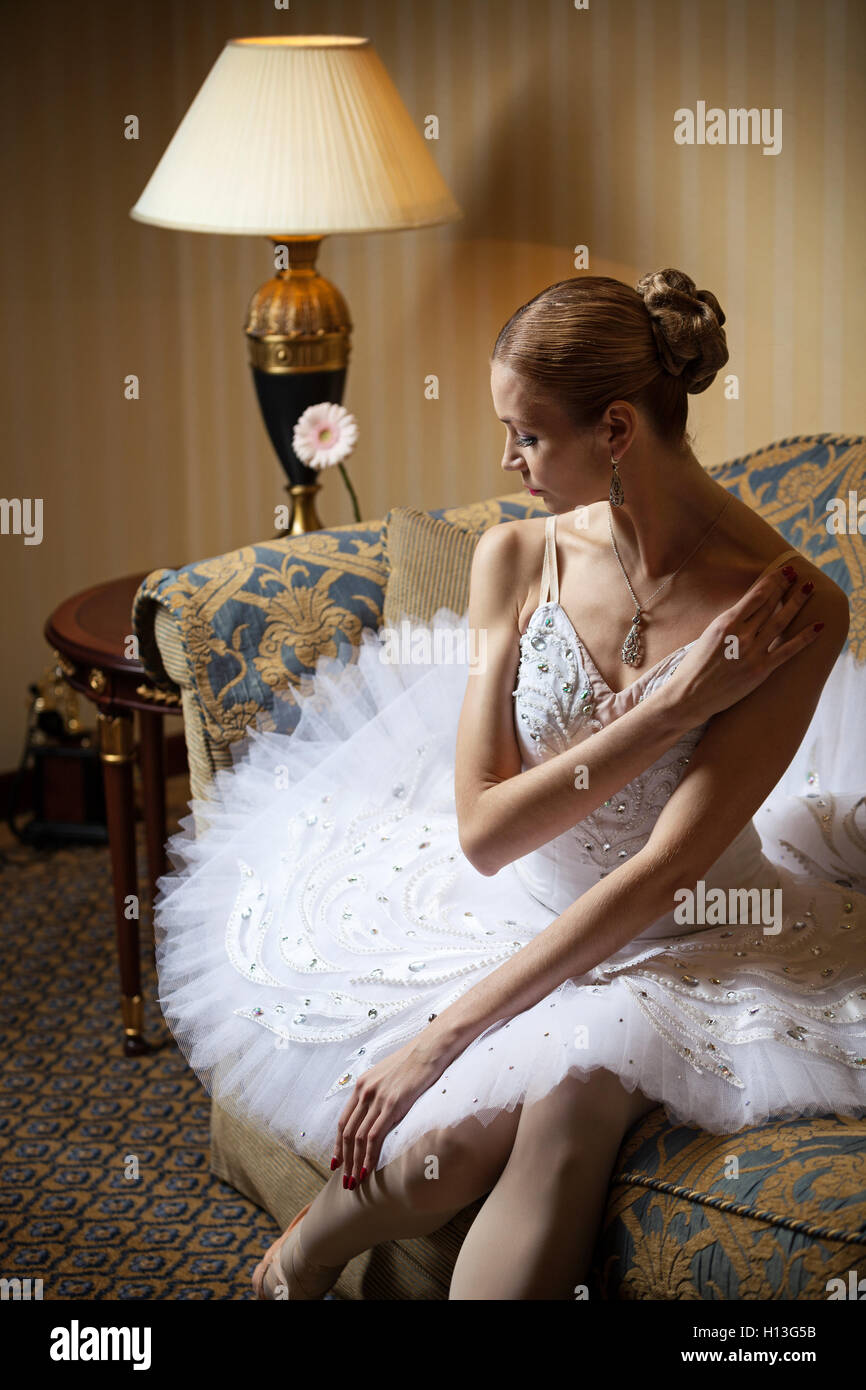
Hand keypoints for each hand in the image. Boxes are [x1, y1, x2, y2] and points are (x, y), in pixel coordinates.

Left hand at [330, 1031, 453, 1187]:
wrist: (430, 1048)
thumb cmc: (414, 1062)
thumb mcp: (389, 1076)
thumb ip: (378, 1092)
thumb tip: (377, 1111)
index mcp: (362, 1085)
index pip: (343, 1121)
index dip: (338, 1144)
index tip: (336, 1162)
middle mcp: (364, 1091)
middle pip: (347, 1133)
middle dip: (344, 1159)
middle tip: (345, 1181)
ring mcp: (377, 1098)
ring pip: (358, 1138)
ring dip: (354, 1163)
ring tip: (354, 1182)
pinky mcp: (392, 1104)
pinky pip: (374, 1136)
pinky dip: (368, 1156)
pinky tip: (367, 1169)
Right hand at [667, 565, 823, 724]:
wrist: (690, 695)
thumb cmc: (697, 664)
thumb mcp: (710, 634)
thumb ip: (731, 621)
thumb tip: (750, 608)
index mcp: (725, 623)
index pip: (756, 596)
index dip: (772, 581)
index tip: (782, 571)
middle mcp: (741, 635)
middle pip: (770, 605)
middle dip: (785, 587)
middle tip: (797, 574)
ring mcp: (752, 653)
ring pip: (781, 622)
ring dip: (797, 603)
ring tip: (809, 589)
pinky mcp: (760, 670)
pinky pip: (788, 650)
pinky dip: (805, 637)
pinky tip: (818, 626)